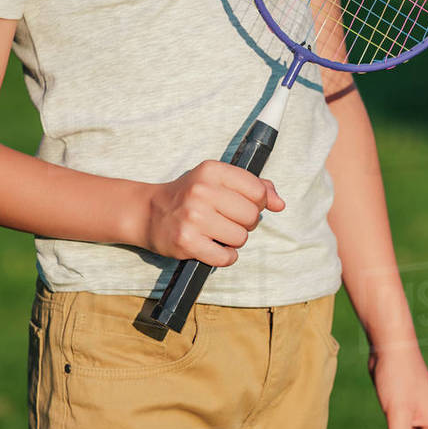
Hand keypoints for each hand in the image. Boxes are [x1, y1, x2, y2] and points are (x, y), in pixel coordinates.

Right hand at [142, 160, 284, 265]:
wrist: (148, 212)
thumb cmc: (188, 196)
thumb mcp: (217, 180)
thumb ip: (252, 187)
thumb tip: (279, 203)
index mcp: (211, 171)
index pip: (258, 191)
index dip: (257, 203)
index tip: (242, 205)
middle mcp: (201, 191)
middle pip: (251, 217)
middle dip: (244, 223)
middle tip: (226, 221)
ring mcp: (193, 217)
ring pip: (240, 238)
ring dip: (233, 241)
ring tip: (216, 233)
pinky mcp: (186, 241)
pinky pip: (225, 257)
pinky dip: (224, 257)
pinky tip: (212, 247)